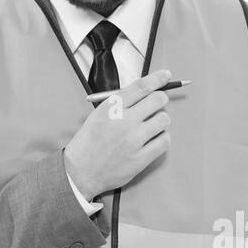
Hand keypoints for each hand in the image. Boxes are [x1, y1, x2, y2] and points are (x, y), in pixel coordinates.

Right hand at [64, 69, 173, 200]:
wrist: (81, 171)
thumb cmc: (89, 142)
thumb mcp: (98, 114)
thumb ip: (121, 103)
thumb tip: (146, 93)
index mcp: (112, 107)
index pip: (142, 86)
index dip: (158, 78)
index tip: (166, 76)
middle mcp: (124, 121)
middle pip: (158, 100)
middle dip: (161, 99)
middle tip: (158, 104)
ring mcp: (134, 140)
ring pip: (164, 119)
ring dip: (161, 120)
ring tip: (151, 126)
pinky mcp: (141, 158)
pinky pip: (164, 141)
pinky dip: (162, 138)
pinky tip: (152, 140)